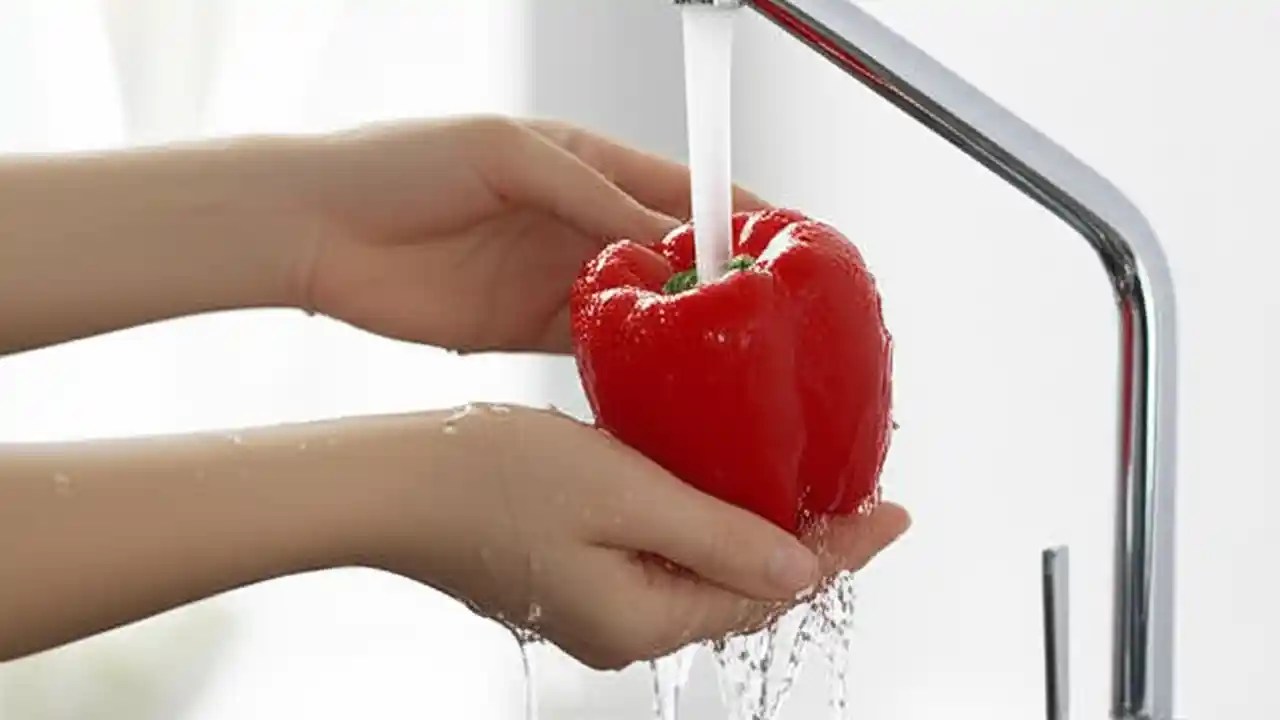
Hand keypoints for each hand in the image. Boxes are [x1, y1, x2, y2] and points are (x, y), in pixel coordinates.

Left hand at [289, 116, 766, 352]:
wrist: (315, 229)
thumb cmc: (400, 164)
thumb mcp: (508, 157)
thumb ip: (591, 198)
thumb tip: (665, 245)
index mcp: (582, 163)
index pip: (679, 188)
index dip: (736, 213)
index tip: (791, 241)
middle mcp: (577, 222)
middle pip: (670, 256)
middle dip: (721, 285)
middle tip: (775, 319)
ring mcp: (553, 278)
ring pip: (639, 310)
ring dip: (680, 333)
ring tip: (733, 362)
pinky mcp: (524, 329)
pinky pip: (592, 350)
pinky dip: (628, 368)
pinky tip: (663, 386)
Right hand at [362, 404, 909, 669]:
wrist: (391, 481)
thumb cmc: (490, 480)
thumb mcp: (625, 495)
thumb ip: (720, 535)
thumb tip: (803, 570)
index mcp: (643, 618)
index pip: (772, 589)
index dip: (842, 549)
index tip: (895, 513)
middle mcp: (624, 625)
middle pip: (741, 586)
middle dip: (804, 541)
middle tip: (856, 493)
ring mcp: (595, 603)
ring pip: (702, 568)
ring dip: (753, 526)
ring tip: (801, 484)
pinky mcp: (571, 573)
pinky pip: (660, 553)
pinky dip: (701, 519)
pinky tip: (716, 479)